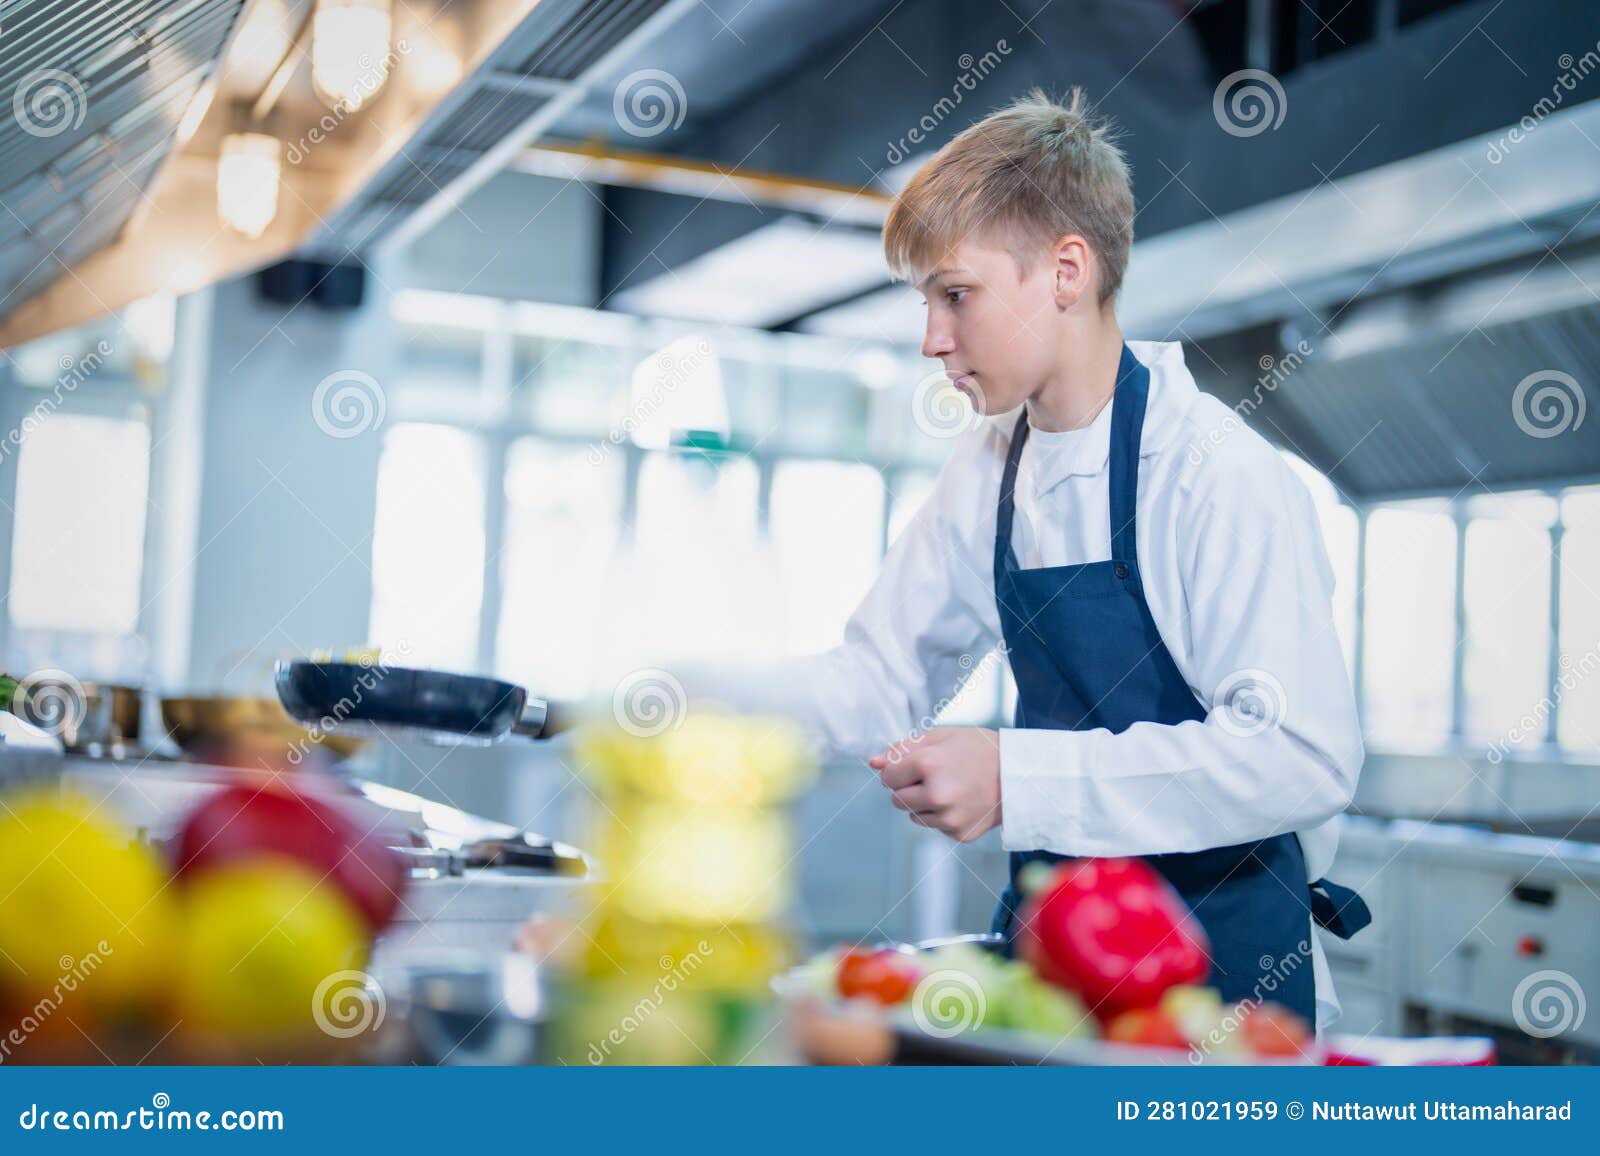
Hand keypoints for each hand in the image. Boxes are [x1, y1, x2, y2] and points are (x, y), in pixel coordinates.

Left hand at [868, 728, 1001, 842]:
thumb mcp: (940, 737)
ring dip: (923, 804)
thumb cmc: (978, 750)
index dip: (898, 770)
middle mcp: (935, 794)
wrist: (1020, 775)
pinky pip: (935, 826)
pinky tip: (962, 802)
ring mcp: (948, 818)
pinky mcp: (958, 833)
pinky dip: (942, 816)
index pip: (887, 778)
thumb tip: (873, 764)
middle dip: (908, 788)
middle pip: (896, 800)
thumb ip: (902, 749)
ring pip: (913, 816)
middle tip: (934, 776)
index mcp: (927, 765)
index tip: (915, 766)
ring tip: (950, 788)